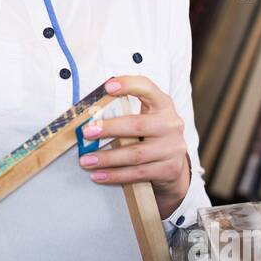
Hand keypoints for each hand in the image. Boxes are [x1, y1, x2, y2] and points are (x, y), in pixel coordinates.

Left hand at [79, 76, 191, 217]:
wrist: (174, 166)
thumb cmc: (151, 136)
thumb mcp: (145, 118)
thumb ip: (125, 112)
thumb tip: (89, 115)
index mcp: (163, 105)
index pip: (147, 88)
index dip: (128, 85)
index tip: (108, 87)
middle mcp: (170, 124)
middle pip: (137, 125)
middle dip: (109, 129)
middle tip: (86, 133)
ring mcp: (172, 148)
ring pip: (135, 154)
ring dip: (107, 158)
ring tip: (86, 161)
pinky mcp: (169, 169)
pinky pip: (137, 173)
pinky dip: (115, 175)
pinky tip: (98, 175)